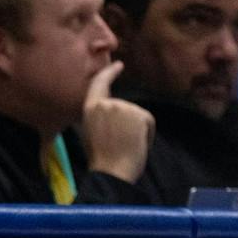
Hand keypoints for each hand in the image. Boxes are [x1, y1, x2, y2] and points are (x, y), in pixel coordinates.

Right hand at [78, 61, 154, 182]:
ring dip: (136, 132)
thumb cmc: (101, 160)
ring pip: (137, 117)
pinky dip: (147, 136)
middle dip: (127, 124)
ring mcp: (124, 107)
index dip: (109, 73)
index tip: (119, 65)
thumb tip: (113, 111)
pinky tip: (137, 146)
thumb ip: (100, 116)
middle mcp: (106, 103)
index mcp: (90, 108)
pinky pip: (147, 123)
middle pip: (124, 108)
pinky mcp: (139, 114)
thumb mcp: (91, 132)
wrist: (111, 173)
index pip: (99, 83)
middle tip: (119, 145)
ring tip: (126, 148)